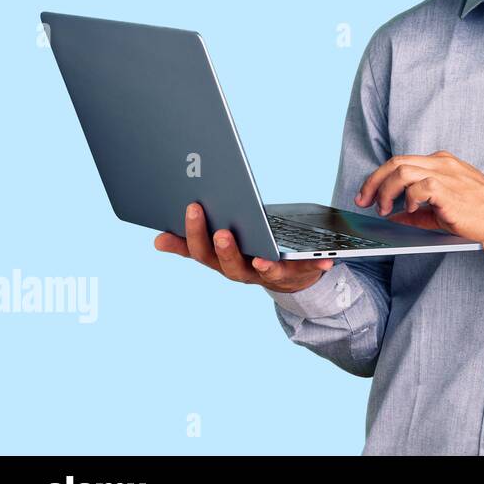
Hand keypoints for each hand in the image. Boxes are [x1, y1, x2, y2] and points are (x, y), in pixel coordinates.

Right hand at [155, 202, 333, 292]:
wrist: (283, 276)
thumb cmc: (245, 252)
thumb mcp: (215, 247)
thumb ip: (188, 244)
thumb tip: (157, 240)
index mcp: (220, 261)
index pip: (200, 250)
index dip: (193, 233)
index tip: (192, 207)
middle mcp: (241, 271)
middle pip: (229, 265)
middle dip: (224, 249)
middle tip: (222, 232)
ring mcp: (268, 276)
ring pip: (264, 273)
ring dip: (263, 266)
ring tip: (264, 258)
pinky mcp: (295, 275)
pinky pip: (305, 272)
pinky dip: (314, 267)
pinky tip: (325, 260)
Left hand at [355, 151, 483, 251]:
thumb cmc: (482, 214)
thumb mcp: (444, 209)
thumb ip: (419, 211)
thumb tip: (394, 217)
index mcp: (442, 164)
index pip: (401, 162)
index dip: (379, 178)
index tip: (367, 195)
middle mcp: (442, 164)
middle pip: (396, 162)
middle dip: (374, 182)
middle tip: (365, 202)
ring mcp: (446, 175)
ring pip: (402, 171)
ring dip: (387, 191)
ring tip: (386, 209)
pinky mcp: (450, 191)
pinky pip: (419, 187)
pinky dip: (408, 199)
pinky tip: (410, 210)